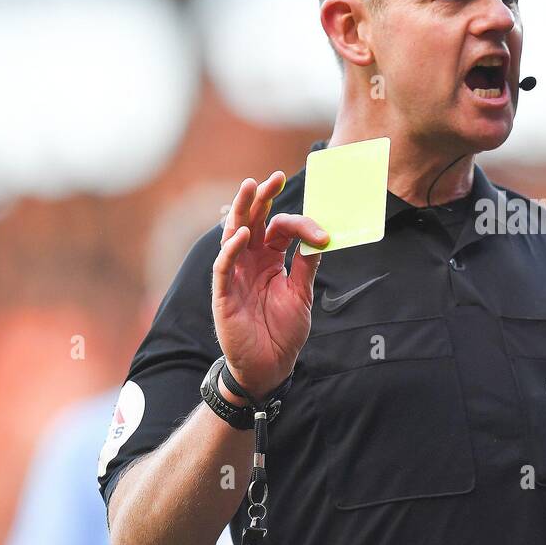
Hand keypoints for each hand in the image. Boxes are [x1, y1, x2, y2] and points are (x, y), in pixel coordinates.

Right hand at [211, 171, 328, 400]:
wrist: (271, 366)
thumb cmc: (282, 330)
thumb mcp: (301, 293)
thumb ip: (306, 264)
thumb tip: (320, 237)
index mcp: (269, 259)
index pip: (279, 228)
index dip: (298, 223)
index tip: (321, 233)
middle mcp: (249, 262)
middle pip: (253, 221)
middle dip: (261, 199)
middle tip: (273, 178)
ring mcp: (235, 276)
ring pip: (233, 235)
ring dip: (241, 211)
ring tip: (250, 188)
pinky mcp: (224, 295)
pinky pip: (223, 267)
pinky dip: (230, 249)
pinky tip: (242, 234)